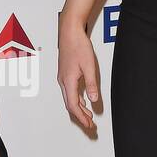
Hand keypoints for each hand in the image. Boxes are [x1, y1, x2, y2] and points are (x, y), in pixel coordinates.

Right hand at [58, 14, 100, 132]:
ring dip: (79, 109)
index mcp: (68, 81)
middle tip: (90, 125)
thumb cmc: (78, 46)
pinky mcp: (65, 74)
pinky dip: (77, 100)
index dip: (81, 117)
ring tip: (88, 116)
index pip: (73, 106)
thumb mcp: (89, 66)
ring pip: (69, 99)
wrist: (69, 32)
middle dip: (80, 117)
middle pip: (70, 105)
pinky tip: (84, 102)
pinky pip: (70, 92)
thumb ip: (91, 84)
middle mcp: (63, 82)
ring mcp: (63, 78)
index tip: (89, 125)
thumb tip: (93, 100)